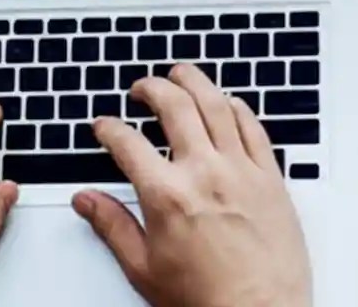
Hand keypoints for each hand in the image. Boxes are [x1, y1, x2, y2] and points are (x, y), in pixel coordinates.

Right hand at [72, 63, 311, 306]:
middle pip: (175, 107)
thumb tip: (87, 200)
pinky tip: (228, 102)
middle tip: (142, 88)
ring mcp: (242, 171)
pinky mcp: (271, 177)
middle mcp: (205, 174)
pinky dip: (238, 107)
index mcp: (168, 196)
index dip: (110, 128)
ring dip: (195, 82)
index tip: (104, 126)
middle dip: (152, 88)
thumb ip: (113, 226)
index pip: (128, 143)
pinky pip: (254, 127)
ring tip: (181, 74)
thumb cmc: (207, 300)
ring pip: (217, 105)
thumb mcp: (144, 269)